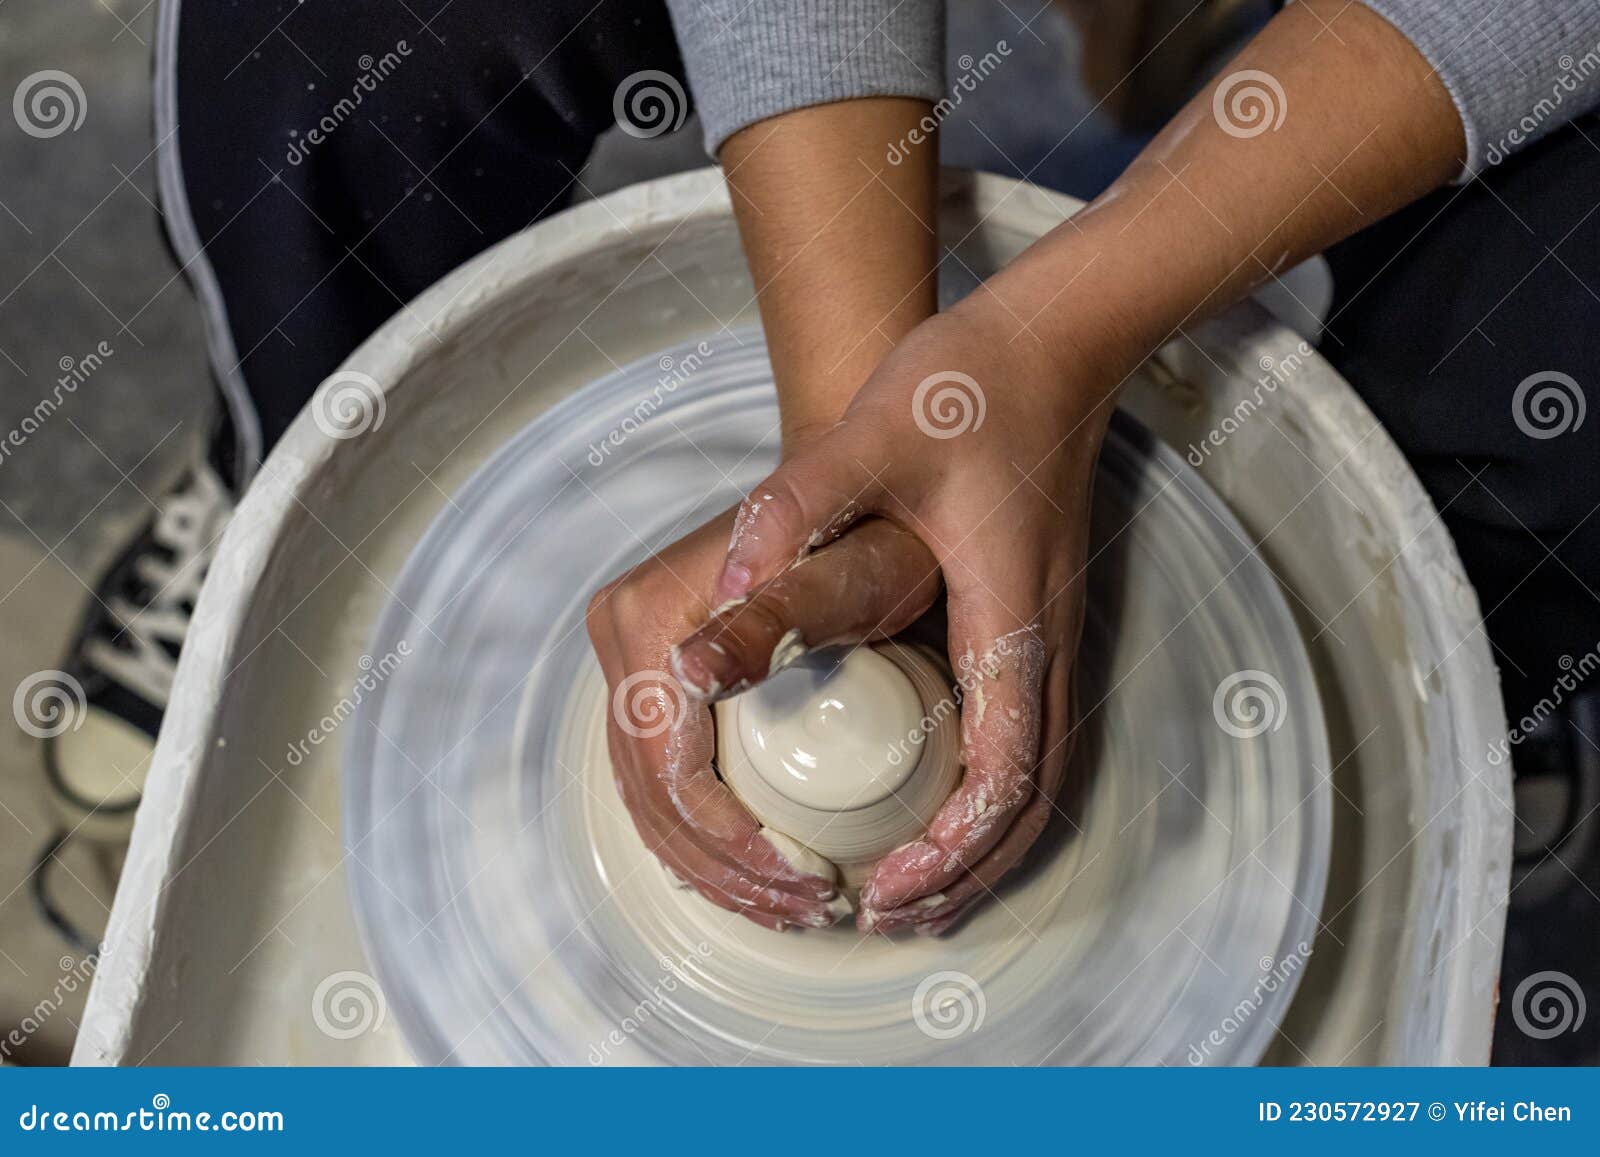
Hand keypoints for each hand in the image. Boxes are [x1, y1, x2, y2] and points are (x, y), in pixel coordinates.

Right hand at [586, 506, 938, 929]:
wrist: (854, 488)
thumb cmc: (868, 534)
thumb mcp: (843, 575)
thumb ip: (772, 617)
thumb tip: (687, 677)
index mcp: (648, 618)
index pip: (675, 773)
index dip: (737, 848)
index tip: (813, 885)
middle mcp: (620, 634)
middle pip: (652, 796)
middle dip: (729, 873)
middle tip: (810, 912)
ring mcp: (626, 655)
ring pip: (647, 799)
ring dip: (714, 869)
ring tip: (791, 909)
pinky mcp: (647, 674)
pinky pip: (656, 779)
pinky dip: (700, 839)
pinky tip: (755, 874)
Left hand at [672, 301, 1111, 933]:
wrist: (1049, 341)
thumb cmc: (970, 383)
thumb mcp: (873, 430)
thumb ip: (796, 505)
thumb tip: (726, 580)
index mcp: (1008, 615)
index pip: (1001, 771)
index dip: (948, 849)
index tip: (885, 893)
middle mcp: (1042, 640)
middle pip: (1029, 801)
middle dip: (962, 875)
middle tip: (889, 919)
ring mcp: (1048, 634)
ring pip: (1036, 779)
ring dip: (978, 849)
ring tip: (913, 895)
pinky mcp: (1034, 620)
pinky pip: (1025, 738)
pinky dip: (985, 800)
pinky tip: (937, 809)